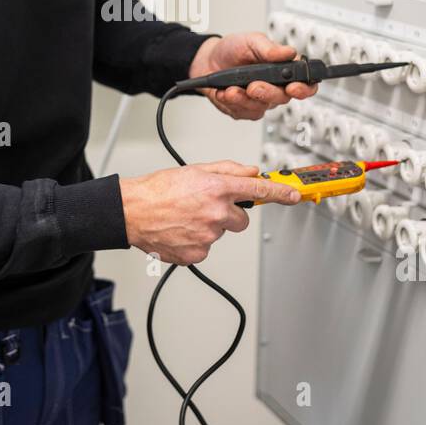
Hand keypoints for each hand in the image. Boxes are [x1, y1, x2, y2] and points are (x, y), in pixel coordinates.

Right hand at [120, 160, 301, 266]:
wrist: (132, 212)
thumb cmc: (158, 190)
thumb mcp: (195, 170)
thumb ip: (228, 170)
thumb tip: (251, 172)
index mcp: (217, 189)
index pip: (258, 190)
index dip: (280, 193)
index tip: (293, 195)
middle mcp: (216, 213)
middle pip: (241, 219)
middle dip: (229, 214)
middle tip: (206, 207)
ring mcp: (208, 236)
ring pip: (221, 233)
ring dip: (210, 227)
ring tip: (186, 217)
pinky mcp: (197, 254)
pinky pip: (207, 248)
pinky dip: (197, 241)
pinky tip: (181, 231)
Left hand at [187, 31, 318, 120]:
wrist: (209, 60)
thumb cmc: (234, 49)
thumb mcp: (252, 41)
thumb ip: (270, 48)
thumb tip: (289, 52)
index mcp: (284, 70)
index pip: (305, 83)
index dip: (304, 88)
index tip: (294, 87)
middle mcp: (275, 88)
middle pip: (282, 98)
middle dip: (267, 93)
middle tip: (254, 86)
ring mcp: (260, 100)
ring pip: (261, 107)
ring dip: (244, 99)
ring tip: (232, 89)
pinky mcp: (244, 109)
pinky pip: (243, 112)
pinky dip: (232, 102)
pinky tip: (224, 93)